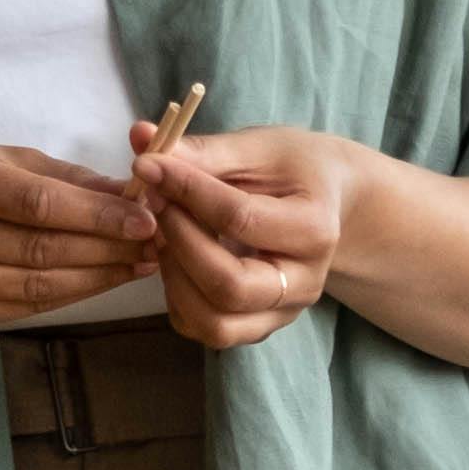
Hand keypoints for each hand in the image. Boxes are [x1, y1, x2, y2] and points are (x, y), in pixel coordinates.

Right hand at [0, 135, 158, 337]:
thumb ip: (62, 177)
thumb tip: (132, 191)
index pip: (35, 201)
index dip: (96, 213)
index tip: (145, 218)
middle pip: (39, 248)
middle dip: (107, 248)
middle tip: (156, 244)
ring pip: (36, 286)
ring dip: (98, 278)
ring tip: (139, 264)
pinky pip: (22, 307)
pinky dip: (69, 296)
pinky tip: (101, 281)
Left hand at [137, 118, 355, 349]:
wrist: (327, 203)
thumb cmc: (293, 169)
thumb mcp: (258, 149)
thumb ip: (203, 151)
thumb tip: (141, 139)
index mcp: (315, 230)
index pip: (239, 218)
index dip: (185, 190)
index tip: (147, 166)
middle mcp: (304, 283)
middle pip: (229, 287)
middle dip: (179, 244)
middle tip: (156, 204)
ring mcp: (282, 313)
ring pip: (215, 324)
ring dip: (173, 279)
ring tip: (164, 234)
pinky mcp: (258, 327)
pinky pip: (205, 330)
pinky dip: (178, 300)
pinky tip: (177, 259)